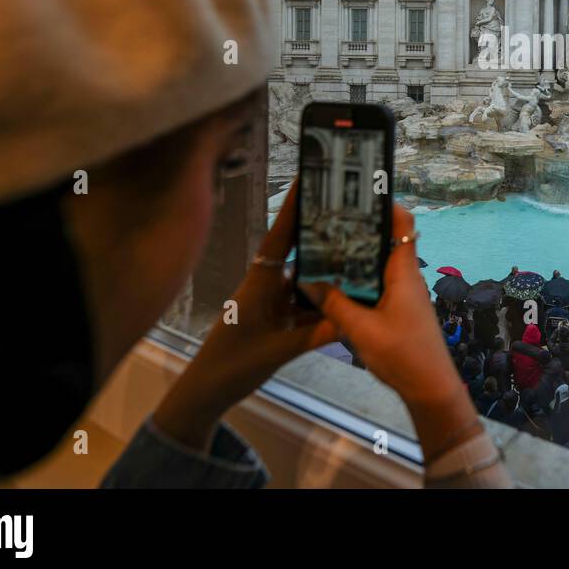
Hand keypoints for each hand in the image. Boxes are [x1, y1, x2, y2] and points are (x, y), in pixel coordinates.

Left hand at [153, 181, 337, 450]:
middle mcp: (267, 284)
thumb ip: (316, 334)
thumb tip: (352, 319)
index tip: (308, 179)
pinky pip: (305, 302)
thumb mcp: (278, 351)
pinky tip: (346, 302)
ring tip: (359, 261)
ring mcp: (272, 300)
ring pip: (306, 280)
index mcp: (259, 282)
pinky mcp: (276, 316)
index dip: (293, 207)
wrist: (208, 390)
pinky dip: (323, 301)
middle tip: (353, 219)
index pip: (280, 237)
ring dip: (328, 275)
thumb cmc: (233, 365)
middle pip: (299, 253)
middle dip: (323, 237)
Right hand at [302, 204, 480, 460]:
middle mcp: (407, 278)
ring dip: (360, 256)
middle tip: (331, 219)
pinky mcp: (401, 311)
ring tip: (328, 247)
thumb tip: (309, 281)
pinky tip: (339, 285)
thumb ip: (334, 304)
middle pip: (388, 241)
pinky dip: (361, 279)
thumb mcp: (360, 330)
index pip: (404, 225)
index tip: (363, 192)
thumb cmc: (402, 355)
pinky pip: (380, 284)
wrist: (431, 388)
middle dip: (363, 228)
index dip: (387, 204)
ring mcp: (405, 295)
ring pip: (381, 264)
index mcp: (403, 273)